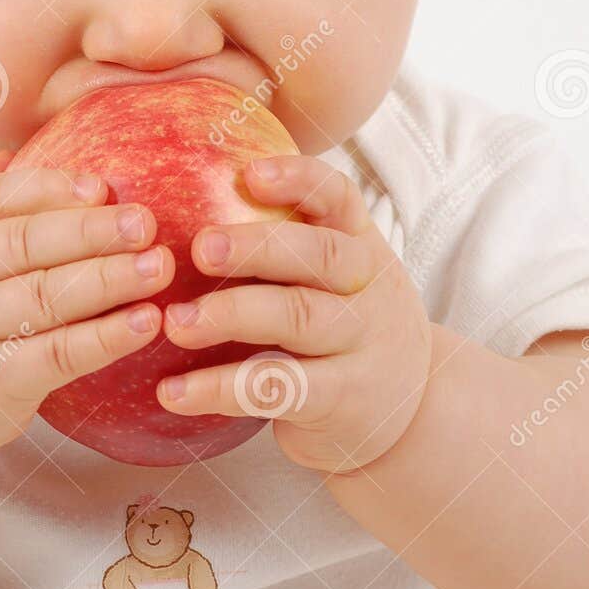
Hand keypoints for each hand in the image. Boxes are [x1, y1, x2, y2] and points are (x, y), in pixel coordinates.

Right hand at [0, 154, 171, 459]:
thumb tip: (4, 153)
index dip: (49, 188)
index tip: (100, 185)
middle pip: (25, 243)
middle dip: (90, 230)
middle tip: (146, 222)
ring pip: (44, 297)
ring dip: (108, 279)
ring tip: (159, 267)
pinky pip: (56, 356)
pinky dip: (103, 338)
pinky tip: (144, 323)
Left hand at [155, 154, 430, 473]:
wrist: (414, 415)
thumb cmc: (347, 328)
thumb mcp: (339, 280)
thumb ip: (288, 246)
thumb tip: (185, 209)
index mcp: (360, 245)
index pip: (338, 198)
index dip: (297, 180)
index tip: (250, 174)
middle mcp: (367, 288)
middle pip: (317, 255)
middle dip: (256, 247)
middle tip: (200, 248)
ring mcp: (359, 345)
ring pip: (298, 318)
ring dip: (231, 316)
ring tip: (175, 322)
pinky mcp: (341, 399)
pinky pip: (278, 388)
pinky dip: (220, 389)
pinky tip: (175, 391)